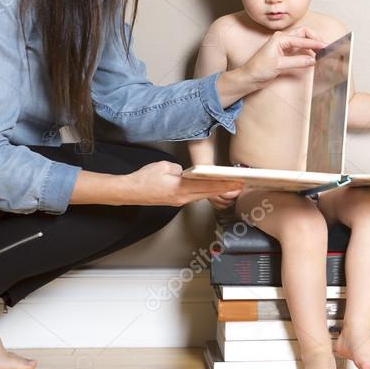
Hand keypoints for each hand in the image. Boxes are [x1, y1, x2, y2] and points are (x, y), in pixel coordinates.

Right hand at [124, 161, 244, 206]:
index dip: (224, 184)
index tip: (237, 182)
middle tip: (240, 186)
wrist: (129, 192)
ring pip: (203, 195)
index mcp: (180, 188)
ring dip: (217, 191)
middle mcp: (182, 198)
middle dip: (226, 190)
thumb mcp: (164, 166)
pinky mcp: (176, 201)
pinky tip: (213, 189)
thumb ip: (181, 169)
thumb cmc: (143, 179)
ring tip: (231, 188)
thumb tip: (189, 172)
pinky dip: (206, 192)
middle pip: (209, 193)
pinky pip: (195, 196)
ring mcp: (179, 201)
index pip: (207, 186)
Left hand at [241, 27, 328, 85]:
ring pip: (302, 40)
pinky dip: (307, 50)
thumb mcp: (279, 65)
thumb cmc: (258, 69)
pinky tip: (312, 56)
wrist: (249, 77)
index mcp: (280, 38)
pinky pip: (299, 48)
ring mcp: (283, 46)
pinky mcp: (284, 53)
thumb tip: (312, 59)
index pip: (303, 38)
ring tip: (321, 51)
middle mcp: (282, 39)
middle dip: (315, 39)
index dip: (315, 43)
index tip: (325, 47)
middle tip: (325, 47)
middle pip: (304, 33)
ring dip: (312, 44)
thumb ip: (297, 61)